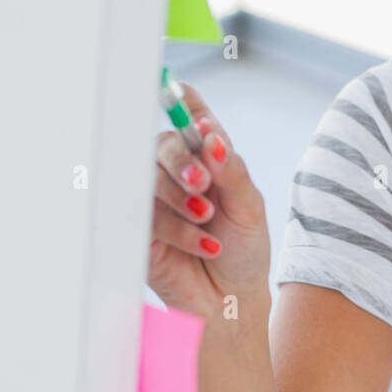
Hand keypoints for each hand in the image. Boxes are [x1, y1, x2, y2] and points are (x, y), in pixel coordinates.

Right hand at [148, 83, 270, 318]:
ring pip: (150, 178)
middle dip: (183, 160)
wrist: (233, 301)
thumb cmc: (244, 252)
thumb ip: (232, 172)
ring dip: (181, 197)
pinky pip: (147, 216)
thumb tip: (213, 137)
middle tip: (204, 182)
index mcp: (207, 161)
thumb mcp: (250, 210)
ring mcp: (156, 201)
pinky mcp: (141, 231)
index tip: (182, 91)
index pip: (193, 121)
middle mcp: (178, 175)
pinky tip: (205, 245)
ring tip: (208, 219)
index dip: (186, 103)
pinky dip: (178, 229)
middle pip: (163, 145)